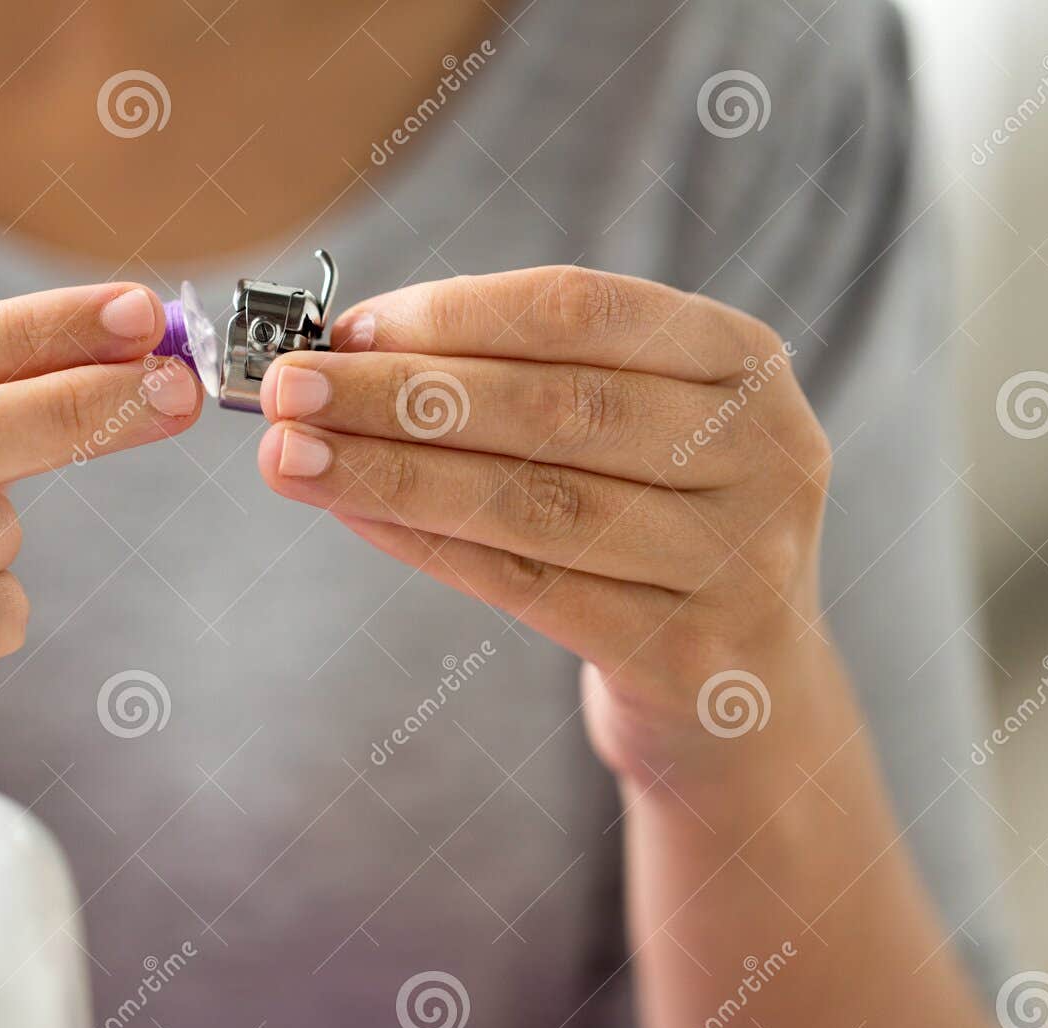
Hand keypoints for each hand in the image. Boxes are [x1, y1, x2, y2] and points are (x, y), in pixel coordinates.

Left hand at [255, 266, 830, 780]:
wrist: (746, 697)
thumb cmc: (660, 528)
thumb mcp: (637, 430)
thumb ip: (527, 376)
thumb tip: (358, 344)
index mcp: (743, 365)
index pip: (581, 310)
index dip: (452, 316)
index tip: (344, 328)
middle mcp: (759, 454)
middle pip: (551, 408)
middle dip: (400, 393)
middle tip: (288, 388)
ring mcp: (733, 562)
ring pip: (531, 502)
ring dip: (393, 471)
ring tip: (292, 454)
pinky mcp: (683, 654)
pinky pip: (527, 586)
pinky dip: (427, 544)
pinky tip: (352, 513)